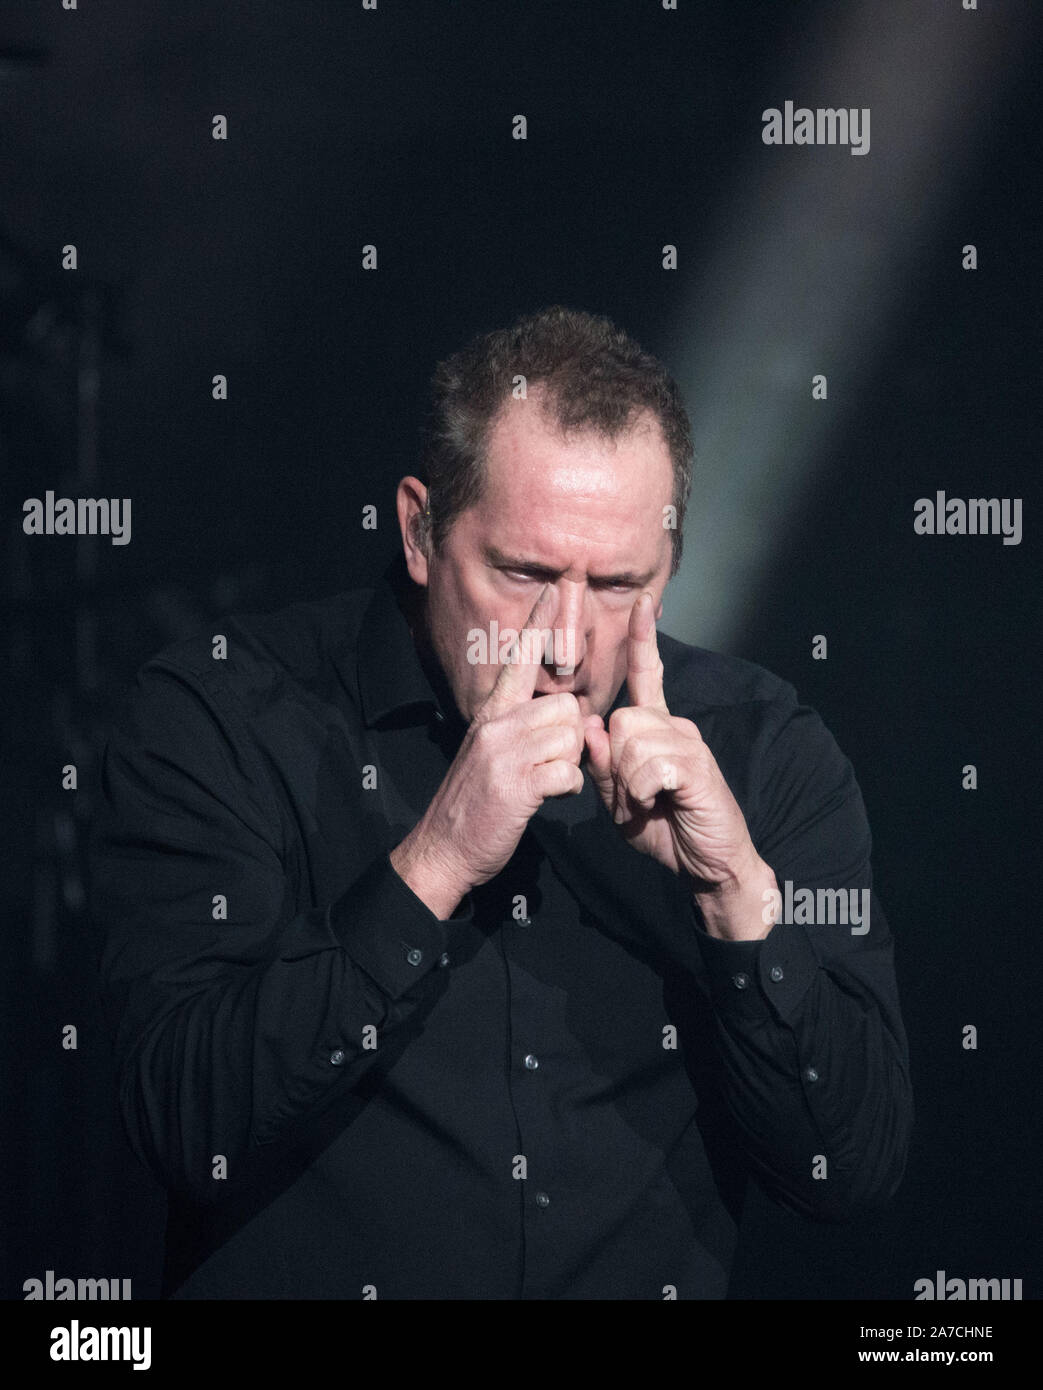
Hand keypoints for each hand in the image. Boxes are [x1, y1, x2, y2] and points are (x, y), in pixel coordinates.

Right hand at [391, 584, 585, 916]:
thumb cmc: (474, 804)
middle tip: (551, 763)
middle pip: (566, 706)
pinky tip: (546, 798)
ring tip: (544, 782)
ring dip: (569, 764)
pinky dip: (566, 790)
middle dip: (572, 737)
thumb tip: (558, 714)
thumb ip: (518, 727)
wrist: (443, 848)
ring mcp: (505, 754)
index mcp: (490, 713)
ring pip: (571, 736)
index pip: (518, 657)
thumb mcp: (489, 752)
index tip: (556, 588)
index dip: (539, 623)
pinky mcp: (517, 785)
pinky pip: (567, 772)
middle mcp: (496, 724)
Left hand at [584, 592, 775, 937]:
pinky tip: (662, 802)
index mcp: (657, 731)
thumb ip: (602, 767)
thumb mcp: (620, 801)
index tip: (642, 602)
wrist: (710, 864)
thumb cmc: (666, 829)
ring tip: (651, 801)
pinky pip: (652, 764)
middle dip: (614, 763)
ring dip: (629, 780)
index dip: (643, 641)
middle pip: (620, 720)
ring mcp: (690, 744)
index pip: (648, 677)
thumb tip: (591, 725)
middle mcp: (676, 728)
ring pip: (632, 741)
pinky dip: (646, 790)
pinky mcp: (698, 766)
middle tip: (634, 794)